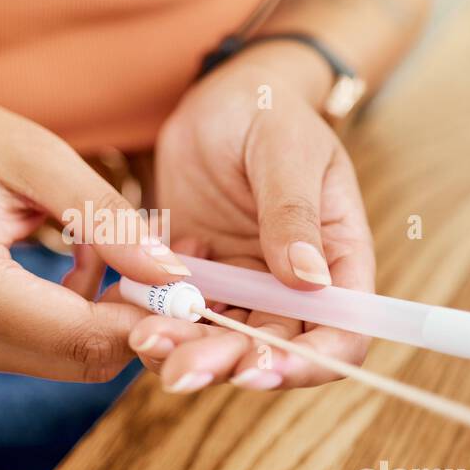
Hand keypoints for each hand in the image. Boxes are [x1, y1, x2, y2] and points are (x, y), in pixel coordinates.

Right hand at [0, 87, 190, 381]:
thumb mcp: (39, 158)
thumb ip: (106, 219)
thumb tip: (175, 278)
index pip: (79, 336)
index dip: (145, 318)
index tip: (189, 281)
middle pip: (79, 361)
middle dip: (131, 320)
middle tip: (159, 260)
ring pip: (69, 362)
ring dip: (104, 316)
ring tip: (99, 247)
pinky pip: (46, 352)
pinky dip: (79, 317)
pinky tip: (77, 263)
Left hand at [133, 41, 375, 390]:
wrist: (218, 99)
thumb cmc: (268, 111)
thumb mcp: (285, 149)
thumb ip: (294, 212)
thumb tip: (310, 279)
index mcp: (337, 260)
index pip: (340, 336)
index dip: (304, 365)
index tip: (257, 370)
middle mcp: (294, 288)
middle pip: (270, 351)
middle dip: (226, 364)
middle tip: (179, 369)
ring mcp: (243, 287)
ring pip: (220, 343)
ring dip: (184, 351)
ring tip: (144, 338)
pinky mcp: (200, 280)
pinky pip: (178, 317)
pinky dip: (154, 319)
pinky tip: (129, 298)